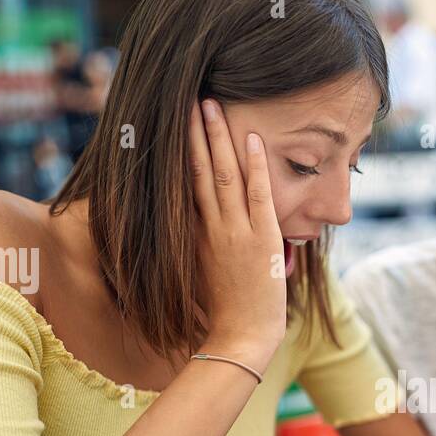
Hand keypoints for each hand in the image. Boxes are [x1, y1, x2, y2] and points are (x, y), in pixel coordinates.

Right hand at [188, 100, 285, 374]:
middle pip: (198, 171)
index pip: (184, 184)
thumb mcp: (200, 272)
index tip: (174, 123)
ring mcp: (236, 232)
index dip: (180, 152)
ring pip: (224, 175)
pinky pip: (258, 195)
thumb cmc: (222, 312)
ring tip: (210, 105)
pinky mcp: (262, 239)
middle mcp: (211, 228)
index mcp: (194, 235)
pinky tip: (253, 139)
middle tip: (188, 97)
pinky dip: (256, 166)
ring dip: (218, 138)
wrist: (239, 338)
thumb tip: (192, 226)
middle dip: (193, 133)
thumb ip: (197, 245)